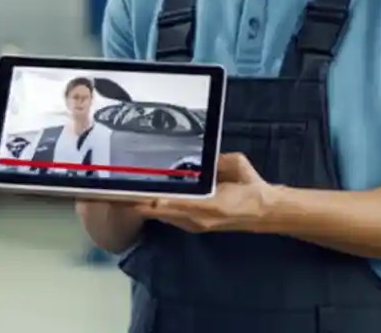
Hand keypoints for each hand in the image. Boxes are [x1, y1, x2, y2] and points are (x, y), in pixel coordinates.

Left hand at [131, 153, 280, 233]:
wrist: (266, 211)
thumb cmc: (252, 188)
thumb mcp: (236, 165)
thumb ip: (217, 159)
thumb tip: (202, 155)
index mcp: (209, 204)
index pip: (170, 203)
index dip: (147, 200)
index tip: (128, 194)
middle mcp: (198, 218)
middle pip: (159, 212)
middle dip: (138, 204)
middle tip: (114, 194)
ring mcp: (196, 224)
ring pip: (162, 217)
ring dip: (144, 208)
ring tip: (122, 198)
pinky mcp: (196, 225)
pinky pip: (171, 218)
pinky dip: (156, 210)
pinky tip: (144, 203)